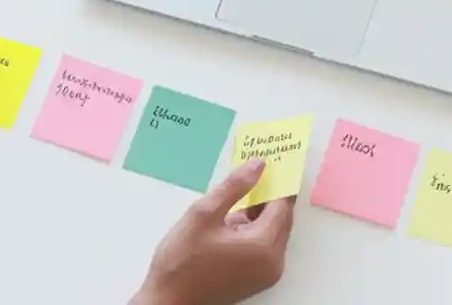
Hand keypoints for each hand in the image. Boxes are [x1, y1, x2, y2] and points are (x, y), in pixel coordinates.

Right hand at [132, 160, 295, 304]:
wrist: (168, 301)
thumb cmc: (182, 260)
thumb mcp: (203, 214)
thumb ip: (234, 187)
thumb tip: (259, 165)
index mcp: (264, 245)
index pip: (282, 205)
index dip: (278, 182)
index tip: (273, 161)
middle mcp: (274, 262)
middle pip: (281, 219)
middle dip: (268, 197)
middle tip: (252, 175)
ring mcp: (268, 274)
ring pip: (272, 232)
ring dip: (258, 215)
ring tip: (232, 202)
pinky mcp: (258, 280)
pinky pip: (264, 247)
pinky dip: (253, 231)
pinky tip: (229, 224)